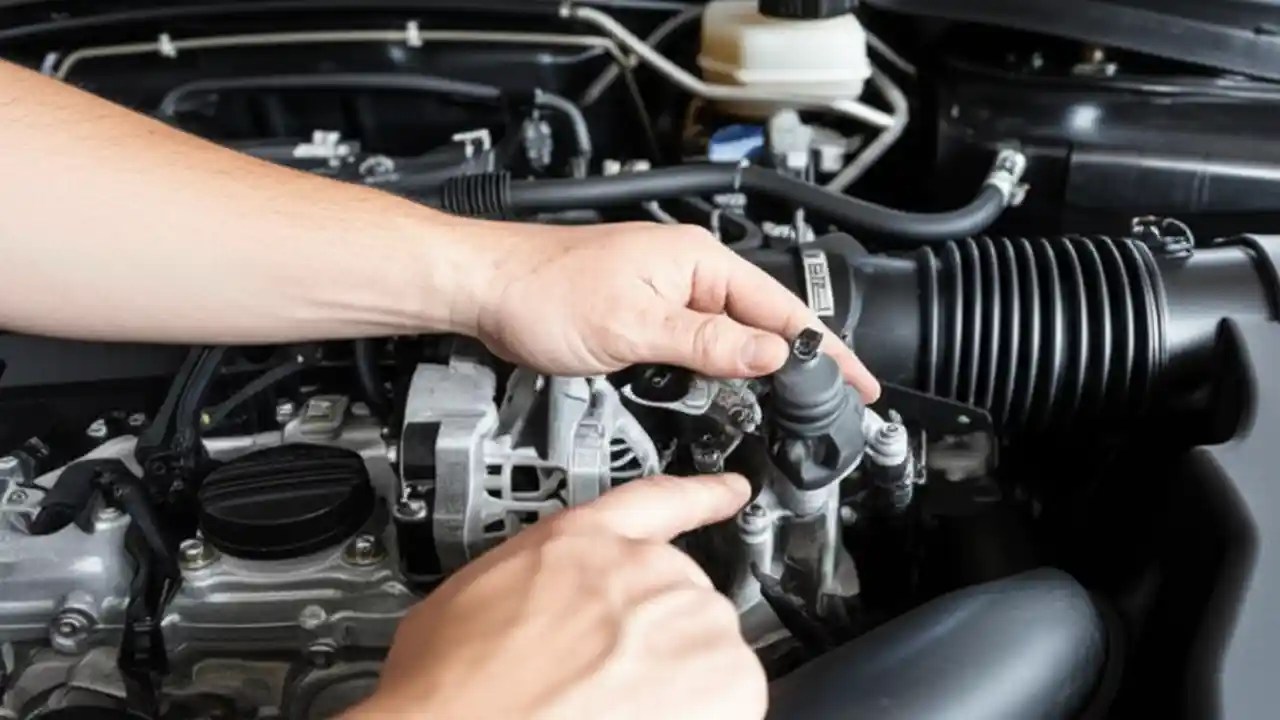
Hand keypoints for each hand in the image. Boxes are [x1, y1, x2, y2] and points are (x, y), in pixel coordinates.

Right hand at [346, 474, 765, 719]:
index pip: (655, 502)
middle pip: (677, 598)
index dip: (702, 495)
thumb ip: (530, 592)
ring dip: (678, 685)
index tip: (732, 490)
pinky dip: (708, 716)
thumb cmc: (451, 694)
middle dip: (653, 642)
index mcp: (575, 543)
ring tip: (612, 714)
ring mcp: (687, 619)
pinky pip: (735, 695)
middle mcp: (642, 568)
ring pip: (709, 652)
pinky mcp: (727, 678)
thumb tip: (534, 617)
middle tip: (605, 685)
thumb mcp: (466, 607)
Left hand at [469, 221, 878, 399]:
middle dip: (796, 363)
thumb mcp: (635, 327)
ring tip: (788, 403)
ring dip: (755, 366)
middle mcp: (688, 270)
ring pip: (729, 334)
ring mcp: (666, 290)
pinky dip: (717, 366)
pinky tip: (725, 387)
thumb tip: (770, 355)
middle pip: (761, 322)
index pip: (781, 310)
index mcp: (697, 262)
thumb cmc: (543, 292)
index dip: (824, 349)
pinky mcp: (644, 310)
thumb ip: (707, 345)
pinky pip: (698, 339)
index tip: (858, 381)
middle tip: (827, 405)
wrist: (484, 288)